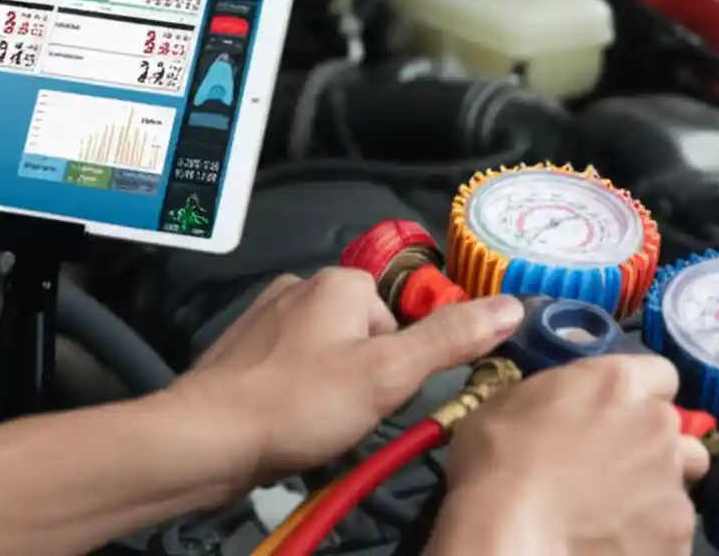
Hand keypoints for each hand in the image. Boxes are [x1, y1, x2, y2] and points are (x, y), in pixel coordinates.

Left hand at [174, 267, 523, 486]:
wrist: (208, 438)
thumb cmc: (300, 402)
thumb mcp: (388, 375)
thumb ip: (450, 338)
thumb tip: (511, 305)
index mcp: (341, 281)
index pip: (400, 320)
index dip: (398, 365)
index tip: (378, 395)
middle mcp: (302, 285)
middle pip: (366, 336)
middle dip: (365, 379)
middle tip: (345, 413)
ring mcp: (267, 315)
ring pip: (329, 355)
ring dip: (331, 390)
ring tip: (314, 421)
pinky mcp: (243, 349)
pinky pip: (292, 369)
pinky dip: (298, 394)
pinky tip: (289, 421)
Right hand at [429, 355, 710, 555]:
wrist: (508, 536)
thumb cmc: (496, 462)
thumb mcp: (510, 400)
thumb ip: (559, 388)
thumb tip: (573, 378)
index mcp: (620, 384)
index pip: (660, 374)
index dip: (639, 395)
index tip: (616, 414)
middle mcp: (658, 428)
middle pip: (676, 432)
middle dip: (652, 445)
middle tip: (612, 468)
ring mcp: (674, 486)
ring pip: (677, 484)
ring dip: (652, 491)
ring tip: (609, 512)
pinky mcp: (678, 538)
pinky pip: (669, 532)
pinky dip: (648, 535)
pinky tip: (610, 541)